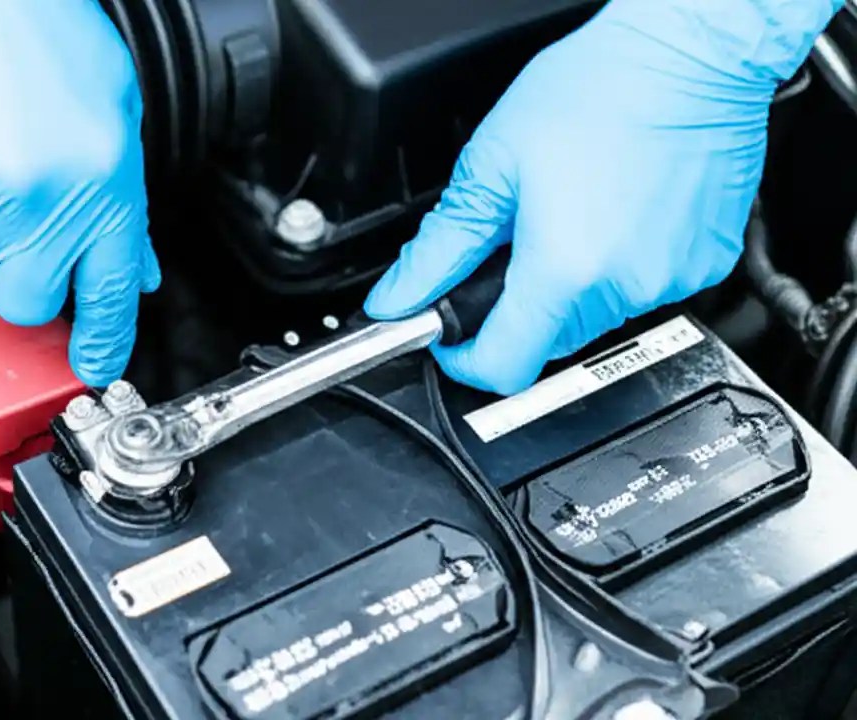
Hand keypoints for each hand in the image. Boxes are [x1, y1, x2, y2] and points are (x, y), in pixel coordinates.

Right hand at [0, 0, 159, 385]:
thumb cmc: (43, 32)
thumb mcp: (115, 115)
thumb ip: (123, 201)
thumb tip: (132, 265)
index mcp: (100, 189)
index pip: (107, 297)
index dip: (99, 344)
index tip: (89, 367)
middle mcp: (37, 204)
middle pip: (23, 304)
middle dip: (21, 282)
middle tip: (18, 235)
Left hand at [365, 0, 842, 394]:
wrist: (691, 54)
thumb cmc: (602, 87)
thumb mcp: (492, 165)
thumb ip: (439, 247)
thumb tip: (400, 296)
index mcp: (564, 270)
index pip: (502, 367)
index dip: (464, 358)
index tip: (451, 334)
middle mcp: (623, 287)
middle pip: (545, 341)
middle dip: (513, 306)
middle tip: (509, 243)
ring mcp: (669, 279)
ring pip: (592, 317)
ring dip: (566, 284)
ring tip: (567, 211)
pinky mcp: (703, 265)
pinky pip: (638, 289)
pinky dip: (614, 266)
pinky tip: (612, 211)